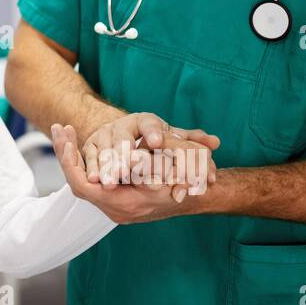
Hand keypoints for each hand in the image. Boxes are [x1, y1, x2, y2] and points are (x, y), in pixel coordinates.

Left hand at [53, 124, 200, 223]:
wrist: (192, 197)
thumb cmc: (183, 179)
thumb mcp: (171, 169)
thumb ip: (153, 163)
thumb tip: (138, 155)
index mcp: (125, 203)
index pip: (84, 186)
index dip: (72, 163)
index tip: (68, 139)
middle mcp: (115, 209)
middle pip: (78, 183)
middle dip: (65, 154)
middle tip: (59, 129)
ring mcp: (113, 207)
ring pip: (81, 181)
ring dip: (70, 156)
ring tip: (62, 131)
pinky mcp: (114, 199)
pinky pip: (89, 181)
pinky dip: (80, 161)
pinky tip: (74, 142)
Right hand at [81, 111, 218, 193]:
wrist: (118, 131)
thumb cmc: (150, 137)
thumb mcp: (170, 137)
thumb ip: (191, 142)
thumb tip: (215, 142)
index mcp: (145, 121)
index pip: (149, 125)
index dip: (153, 133)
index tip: (158, 142)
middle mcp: (122, 126)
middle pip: (122, 140)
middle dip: (124, 156)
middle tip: (128, 170)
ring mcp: (104, 135)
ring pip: (105, 151)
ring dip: (107, 167)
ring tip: (110, 182)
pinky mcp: (90, 146)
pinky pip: (90, 158)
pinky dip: (92, 169)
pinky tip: (95, 180)